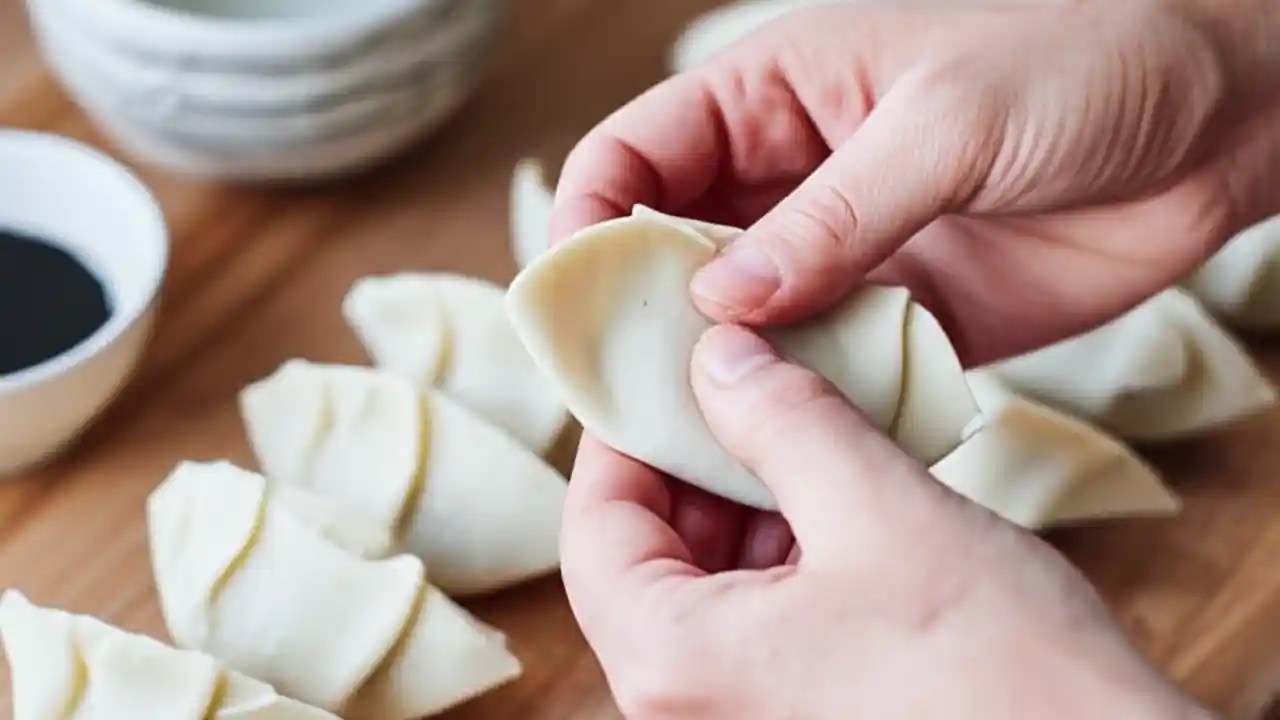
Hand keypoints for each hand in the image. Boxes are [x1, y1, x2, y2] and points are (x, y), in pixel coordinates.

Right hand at [551, 0, 1279, 364]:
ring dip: (718, 371)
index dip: (590, 220)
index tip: (575, 299)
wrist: (1217, 124)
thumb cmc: (1085, 63)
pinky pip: (821, 364)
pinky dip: (799, 401)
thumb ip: (833, 215)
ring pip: (740, 319)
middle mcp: (792, 174)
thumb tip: (720, 298)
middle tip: (629, 391)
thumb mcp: (947, 124)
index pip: (637, 152)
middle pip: (670, 247)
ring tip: (699, 434)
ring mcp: (842, 249)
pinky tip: (789, 440)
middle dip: (642, 314)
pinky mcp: (898, 311)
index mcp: (777, 92)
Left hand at [562, 324, 1210, 718]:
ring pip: (704, 586)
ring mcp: (742, 717)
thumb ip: (783, 422)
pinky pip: (757, 622)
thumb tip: (718, 357)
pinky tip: (839, 501)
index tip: (661, 370)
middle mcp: (688, 704)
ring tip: (803, 433)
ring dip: (746, 504)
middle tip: (742, 385)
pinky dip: (785, 554)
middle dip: (694, 463)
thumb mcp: (881, 512)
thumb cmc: (1002, 675)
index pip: (593, 526)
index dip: (623, 434)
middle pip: (645, 556)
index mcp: (674, 661)